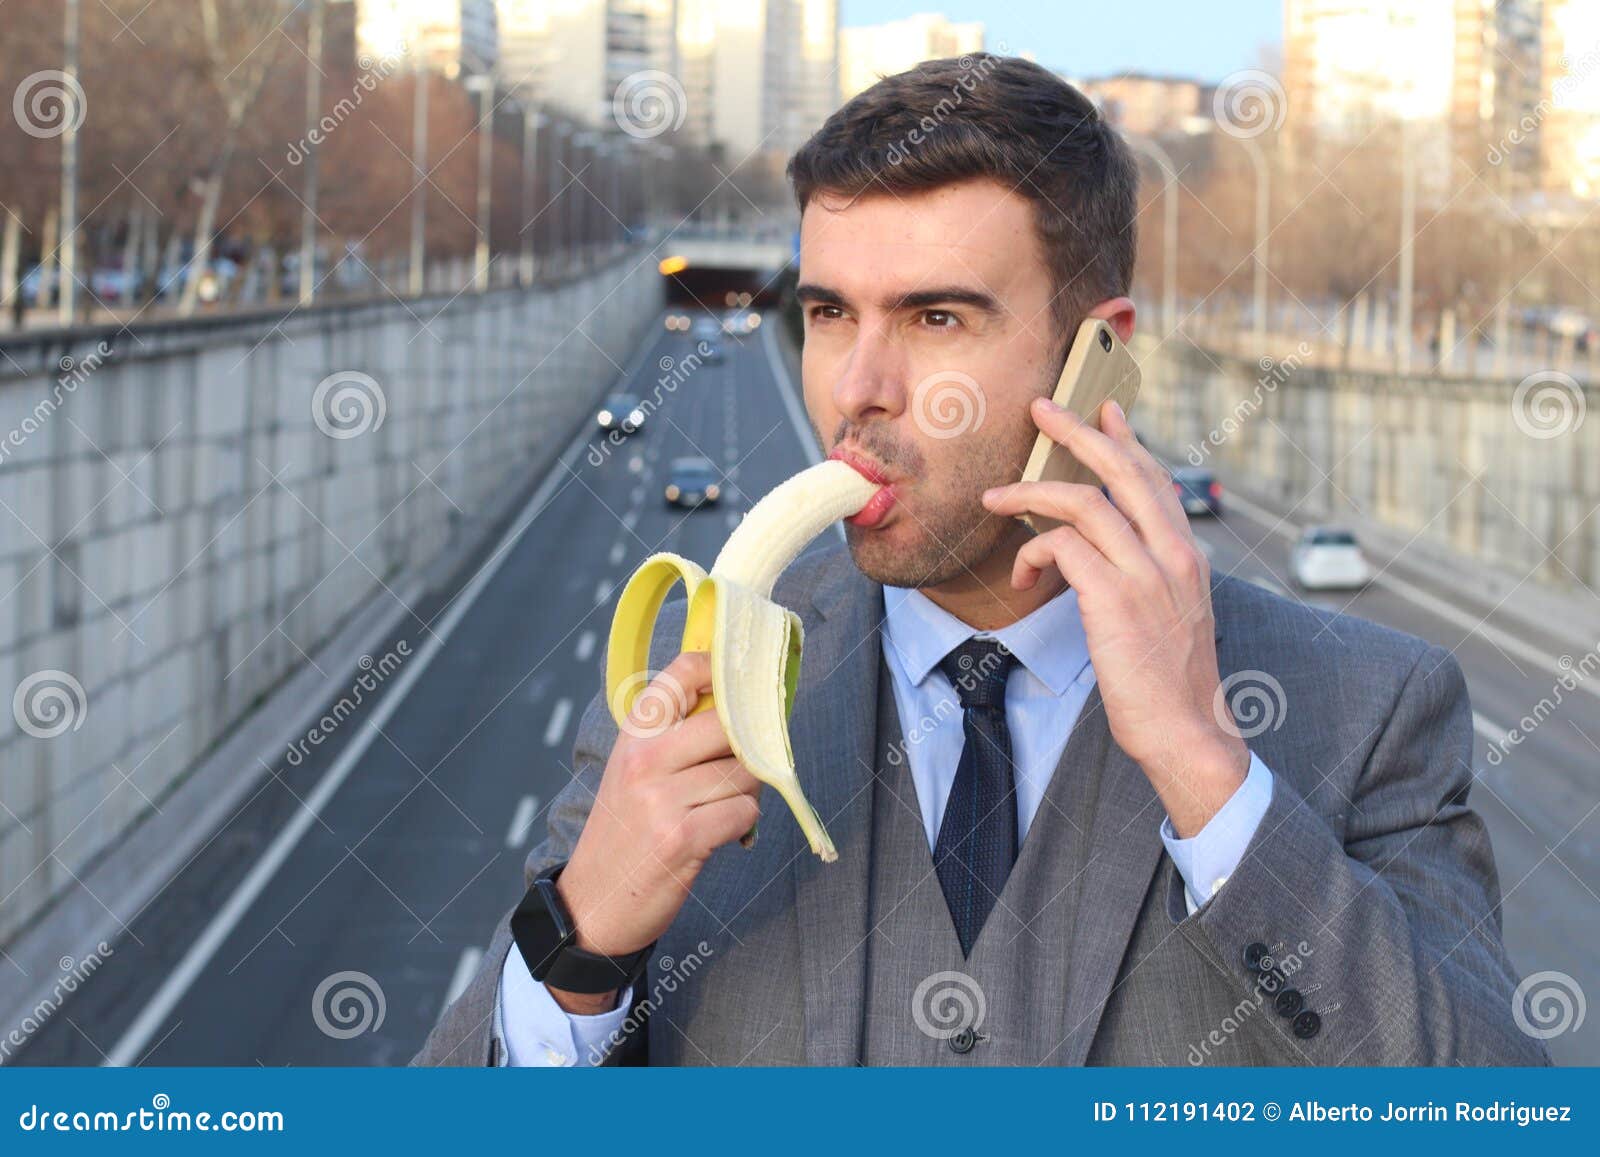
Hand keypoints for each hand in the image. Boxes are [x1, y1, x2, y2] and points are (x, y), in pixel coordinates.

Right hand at [550, 651, 759, 1011]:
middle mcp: (644, 759)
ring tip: (721, 807)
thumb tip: (744, 708)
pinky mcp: (682, 838)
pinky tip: (722, 832)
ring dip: (747, 792)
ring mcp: (661, 799)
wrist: (592, 904)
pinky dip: (744, 823)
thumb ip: (675, 736)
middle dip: (751, 747)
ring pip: (744, 771)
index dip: (724, 672)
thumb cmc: (625, 832)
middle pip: (730, 723)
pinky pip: (744, 811)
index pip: (683, 672)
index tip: (743, 687)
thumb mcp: (633, 771)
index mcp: (633, 735)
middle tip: (741, 768)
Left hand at [981, 397, 1248, 836]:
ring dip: (1030, 492)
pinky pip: (1061, 546)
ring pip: (1083, 500)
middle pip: (1123, 469)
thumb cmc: (1169, 685)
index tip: (1104, 412)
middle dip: (1077, 432)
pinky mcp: (1113, 597)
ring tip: (995, 497)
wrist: (1187, 732)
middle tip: (1041, 410)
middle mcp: (1174, 553)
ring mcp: (1147, 572)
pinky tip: (1018, 577)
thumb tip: (1102, 556)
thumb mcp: (1170, 618)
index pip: (1157, 480)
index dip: (1127, 441)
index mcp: (1187, 556)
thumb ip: (1146, 579)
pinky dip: (1032, 551)